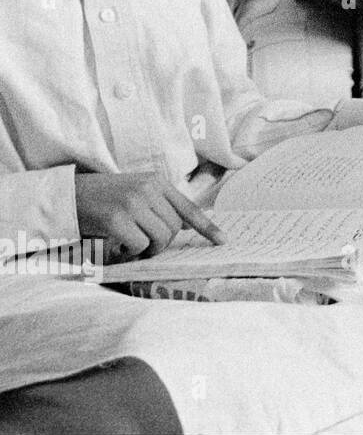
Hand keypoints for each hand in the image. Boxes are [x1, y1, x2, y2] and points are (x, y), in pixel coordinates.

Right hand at [74, 172, 225, 262]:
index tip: (223, 241)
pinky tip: (116, 247)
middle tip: (142, 245)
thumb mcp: (135, 195)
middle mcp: (148, 188)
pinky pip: (139, 245)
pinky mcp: (117, 217)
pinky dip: (130, 253)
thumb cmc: (103, 199)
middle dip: (162, 244)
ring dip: (147, 250)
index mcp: (157, 181)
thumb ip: (159, 207)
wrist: (67, 195)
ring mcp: (133, 202)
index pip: (188, 207)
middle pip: (174, 229)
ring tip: (129, 245)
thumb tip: (185, 229)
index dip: (207, 227)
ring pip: (160, 238)